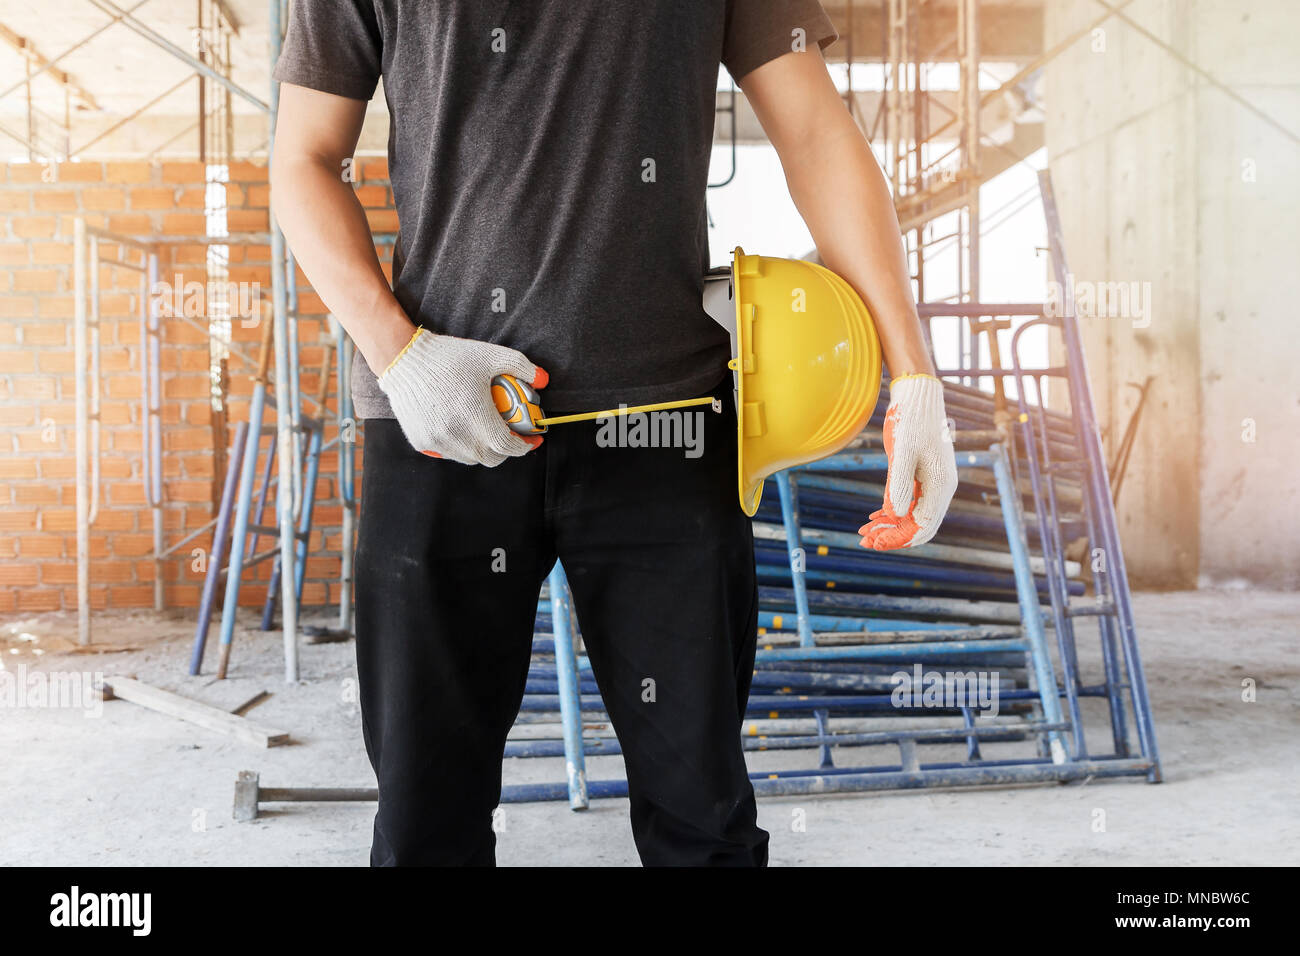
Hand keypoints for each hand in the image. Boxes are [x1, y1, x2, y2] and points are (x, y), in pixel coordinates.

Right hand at [377, 329, 547, 465]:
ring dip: (483, 450)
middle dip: (506, 450)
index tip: (532, 438)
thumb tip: (544, 380)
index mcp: (478, 419)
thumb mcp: (490, 355)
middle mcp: (458, 437)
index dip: (525, 446)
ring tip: (486, 432)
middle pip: (491, 458)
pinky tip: (462, 430)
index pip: (509, 447)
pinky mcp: (422, 442)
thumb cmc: (449, 357)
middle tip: (511, 436)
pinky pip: (448, 453)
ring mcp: (439, 442)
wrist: (404, 359)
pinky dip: (460, 447)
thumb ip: (521, 367)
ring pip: (470, 459)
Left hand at [858, 374, 956, 549]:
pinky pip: (911, 503)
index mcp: (941, 485)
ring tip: (864, 532)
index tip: (873, 542)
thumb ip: (898, 484)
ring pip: (914, 516)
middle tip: (864, 541)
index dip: (898, 538)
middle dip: (893, 537)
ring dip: (890, 527)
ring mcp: (934, 482)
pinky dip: (893, 513)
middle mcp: (942, 488)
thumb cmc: (911, 420)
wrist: (918, 396)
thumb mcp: (902, 452)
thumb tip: (893, 516)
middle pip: (919, 526)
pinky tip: (874, 517)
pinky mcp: (924, 476)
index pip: (922, 525)